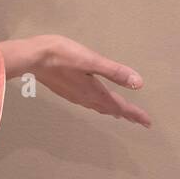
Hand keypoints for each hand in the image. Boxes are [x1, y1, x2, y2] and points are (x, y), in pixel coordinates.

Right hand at [3, 34, 150, 128]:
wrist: (32, 58)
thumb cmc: (62, 55)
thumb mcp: (91, 60)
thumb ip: (114, 71)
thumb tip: (138, 84)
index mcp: (94, 90)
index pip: (119, 105)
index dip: (134, 114)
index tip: (148, 123)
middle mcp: (85, 96)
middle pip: (109, 108)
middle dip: (125, 114)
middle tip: (139, 121)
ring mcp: (74, 94)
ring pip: (98, 107)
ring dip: (111, 110)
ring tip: (121, 113)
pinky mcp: (66, 89)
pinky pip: (88, 102)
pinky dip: (99, 105)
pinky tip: (95, 101)